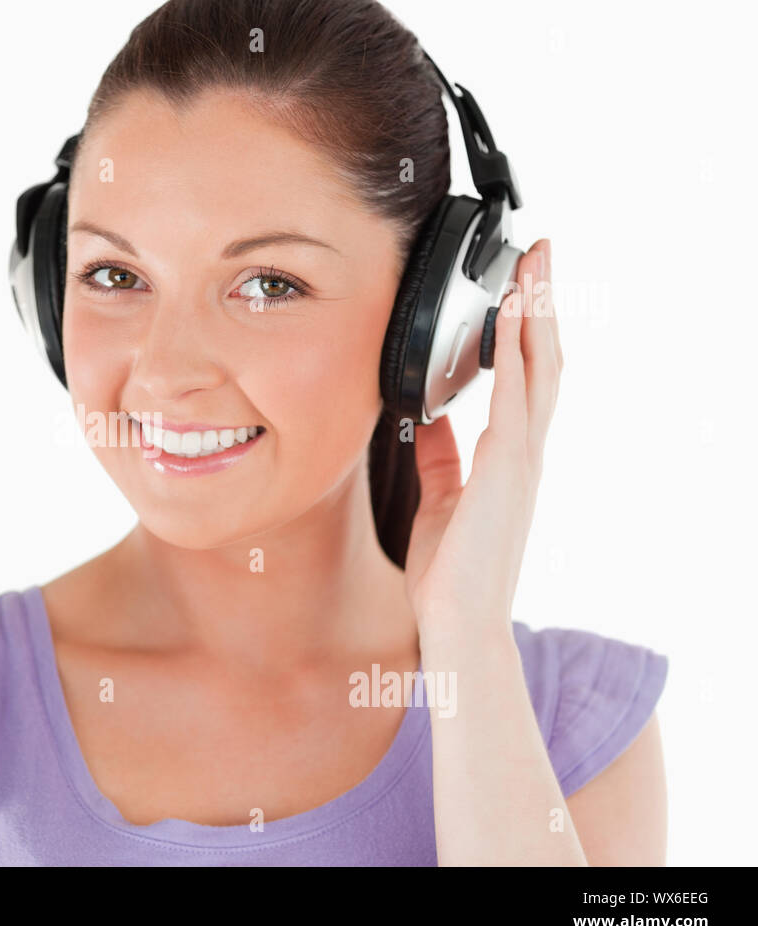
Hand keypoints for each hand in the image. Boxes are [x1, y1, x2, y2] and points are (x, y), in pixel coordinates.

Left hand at [402, 239, 560, 636]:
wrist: (457, 622)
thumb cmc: (451, 572)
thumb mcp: (439, 498)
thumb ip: (441, 455)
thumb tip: (429, 416)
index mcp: (510, 458)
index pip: (527, 379)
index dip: (528, 331)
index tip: (522, 288)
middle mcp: (524, 452)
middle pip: (544, 361)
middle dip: (543, 305)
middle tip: (540, 255)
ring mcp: (521, 459)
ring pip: (539, 368)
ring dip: (536, 312)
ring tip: (534, 264)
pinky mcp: (506, 468)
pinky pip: (512, 396)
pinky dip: (513, 351)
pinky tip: (508, 314)